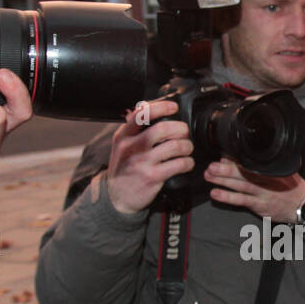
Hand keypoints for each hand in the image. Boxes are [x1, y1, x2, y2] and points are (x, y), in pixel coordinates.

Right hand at [105, 100, 191, 214]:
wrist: (117, 196)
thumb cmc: (123, 168)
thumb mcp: (121, 145)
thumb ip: (134, 129)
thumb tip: (151, 108)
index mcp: (124, 136)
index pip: (141, 114)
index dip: (161, 107)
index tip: (173, 107)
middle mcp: (132, 147)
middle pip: (163, 129)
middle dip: (180, 128)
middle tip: (184, 133)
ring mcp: (142, 162)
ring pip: (174, 146)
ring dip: (187, 146)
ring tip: (187, 149)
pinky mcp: (153, 176)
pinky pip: (178, 164)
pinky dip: (188, 162)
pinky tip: (186, 163)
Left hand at [204, 160, 304, 222]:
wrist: (303, 203)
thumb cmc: (289, 186)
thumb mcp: (280, 170)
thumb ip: (261, 164)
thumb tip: (235, 157)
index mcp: (270, 169)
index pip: (251, 161)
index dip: (235, 158)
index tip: (222, 155)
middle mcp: (266, 179)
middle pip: (244, 172)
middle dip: (225, 169)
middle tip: (211, 166)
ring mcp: (263, 193)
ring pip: (240, 185)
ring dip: (223, 181)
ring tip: (209, 176)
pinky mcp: (260, 205)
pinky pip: (242, 200)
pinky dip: (228, 197)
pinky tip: (216, 193)